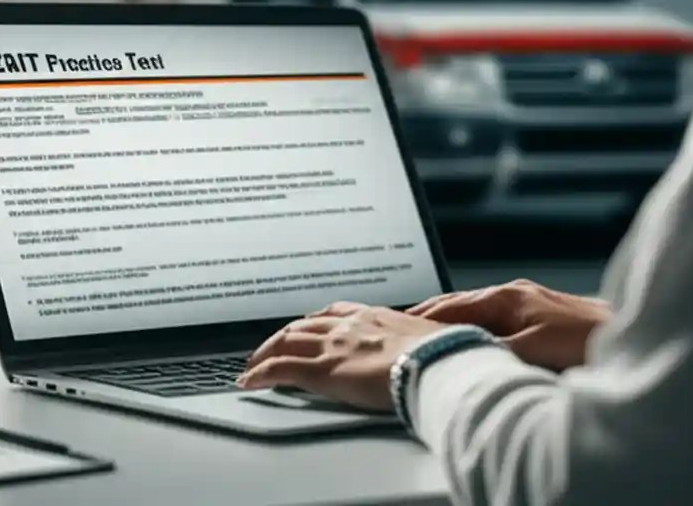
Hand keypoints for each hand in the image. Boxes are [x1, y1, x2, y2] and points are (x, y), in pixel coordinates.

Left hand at [238, 302, 447, 410]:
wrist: (439, 363)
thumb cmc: (444, 356)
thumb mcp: (432, 341)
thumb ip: (421, 345)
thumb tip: (439, 354)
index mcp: (375, 316)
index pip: (335, 312)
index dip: (315, 321)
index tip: (306, 328)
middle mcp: (349, 326)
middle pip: (303, 324)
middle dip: (283, 336)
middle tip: (269, 348)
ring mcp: (334, 346)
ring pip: (285, 342)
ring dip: (265, 353)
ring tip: (252, 365)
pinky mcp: (323, 371)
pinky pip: (280, 370)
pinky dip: (259, 374)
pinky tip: (248, 381)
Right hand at [407, 280, 609, 370]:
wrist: (629, 331)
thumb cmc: (587, 339)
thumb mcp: (532, 348)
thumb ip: (492, 348)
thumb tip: (458, 351)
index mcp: (506, 297)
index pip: (450, 307)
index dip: (421, 318)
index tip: (395, 325)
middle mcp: (514, 293)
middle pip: (459, 303)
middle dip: (428, 314)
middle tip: (398, 324)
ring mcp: (528, 301)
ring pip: (476, 309)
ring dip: (450, 319)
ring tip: (426, 330)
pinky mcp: (542, 312)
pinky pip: (494, 315)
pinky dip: (472, 323)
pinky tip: (471, 333)